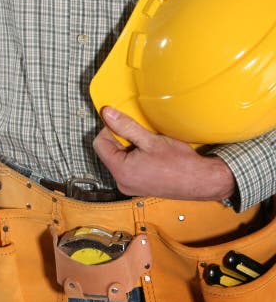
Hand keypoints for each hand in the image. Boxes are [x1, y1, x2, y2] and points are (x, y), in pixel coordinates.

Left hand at [93, 107, 235, 200]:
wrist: (202, 181)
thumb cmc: (180, 164)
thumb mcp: (150, 140)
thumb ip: (126, 126)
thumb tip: (107, 114)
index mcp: (121, 171)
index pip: (100, 144)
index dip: (109, 130)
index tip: (124, 123)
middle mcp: (122, 182)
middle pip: (108, 152)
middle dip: (121, 139)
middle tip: (141, 134)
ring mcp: (130, 186)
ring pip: (119, 159)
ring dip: (130, 147)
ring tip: (148, 145)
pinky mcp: (138, 186)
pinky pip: (129, 167)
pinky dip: (136, 157)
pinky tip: (151, 154)